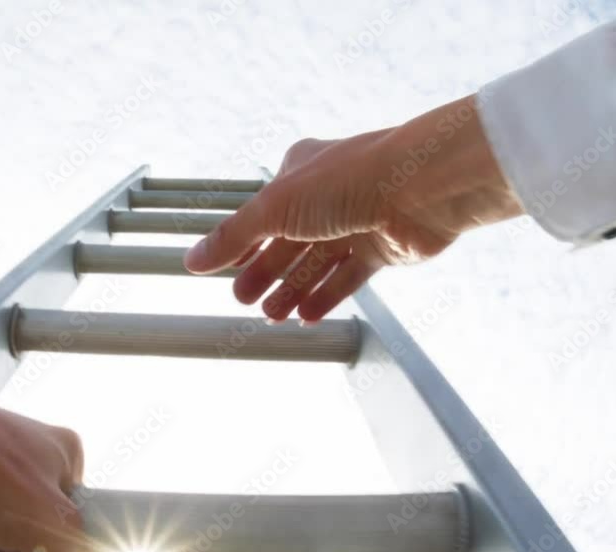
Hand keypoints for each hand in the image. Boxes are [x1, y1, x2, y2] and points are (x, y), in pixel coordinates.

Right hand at [183, 94, 522, 321]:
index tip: (223, 272)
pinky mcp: (383, 247)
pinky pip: (348, 277)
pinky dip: (326, 296)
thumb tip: (192, 260)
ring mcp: (356, 221)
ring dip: (292, 290)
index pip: (261, 214)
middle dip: (265, 274)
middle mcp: (328, 195)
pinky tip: (306, 316)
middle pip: (287, 243)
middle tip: (245, 301)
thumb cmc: (348, 181)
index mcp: (299, 172)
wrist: (423, 187)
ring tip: (272, 317)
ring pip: (316, 263)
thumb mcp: (275, 208)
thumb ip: (234, 237)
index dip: (242, 244)